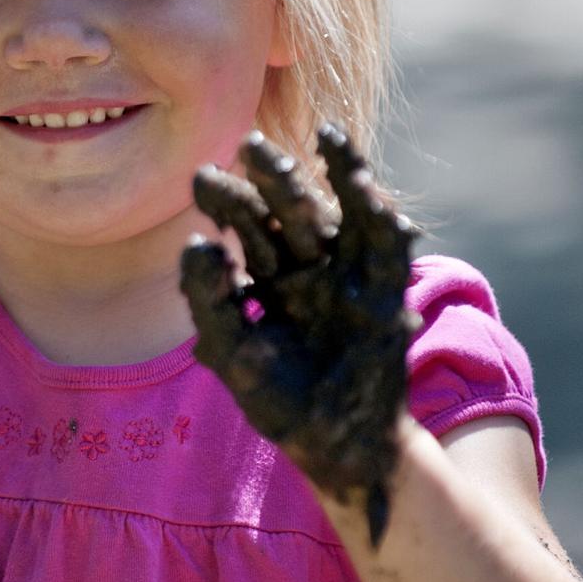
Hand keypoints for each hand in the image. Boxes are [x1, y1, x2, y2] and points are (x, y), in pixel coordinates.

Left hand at [180, 125, 419, 545]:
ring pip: (340, 215)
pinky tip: (360, 180)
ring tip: (323, 137)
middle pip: (291, 211)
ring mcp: (349, 277)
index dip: (227, 200)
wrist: (334, 444)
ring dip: (335, 175)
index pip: (247, 227)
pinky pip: (386, 244)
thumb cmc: (276, 400)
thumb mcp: (229, 349)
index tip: (201, 177)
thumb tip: (196, 241)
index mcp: (270, 278)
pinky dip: (376, 209)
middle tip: (248, 144)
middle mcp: (309, 269)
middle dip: (273, 177)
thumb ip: (206, 298)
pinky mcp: (386, 293)